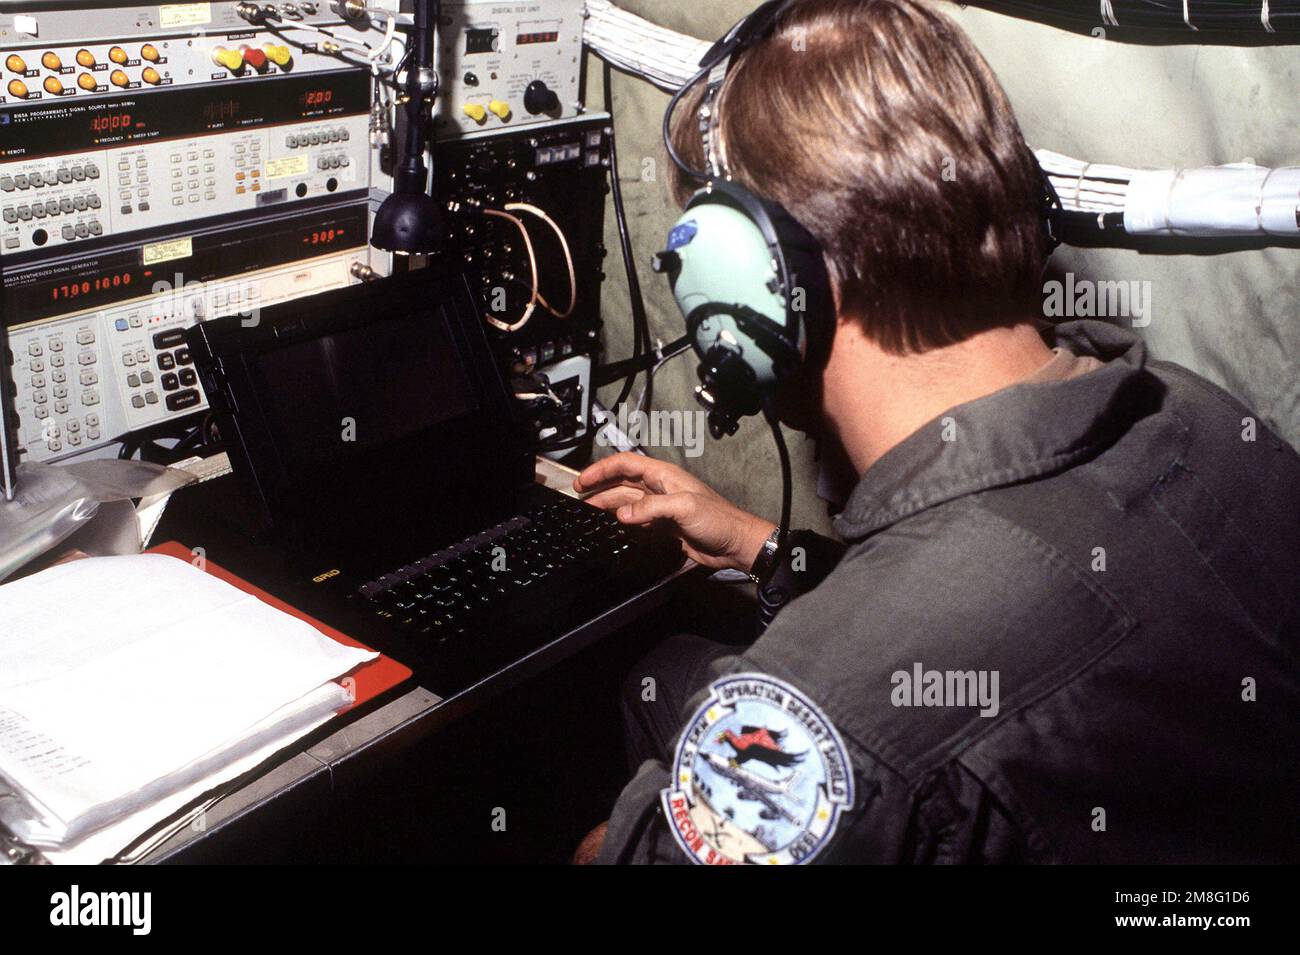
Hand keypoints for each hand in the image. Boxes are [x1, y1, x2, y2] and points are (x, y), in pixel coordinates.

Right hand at [573, 452, 774, 572]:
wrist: (734, 544)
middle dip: (599, 487)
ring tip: (587, 513)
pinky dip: (620, 522)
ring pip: (625, 502)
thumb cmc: (718, 519)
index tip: (583, 480)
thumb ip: (651, 507)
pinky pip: (635, 520)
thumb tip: (622, 514)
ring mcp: (660, 508)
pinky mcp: (662, 526)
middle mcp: (659, 489)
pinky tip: (609, 527)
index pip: (626, 464)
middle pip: (621, 482)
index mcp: (664, 476)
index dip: (602, 469)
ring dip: (606, 505)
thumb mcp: (684, 507)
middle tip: (578, 497)